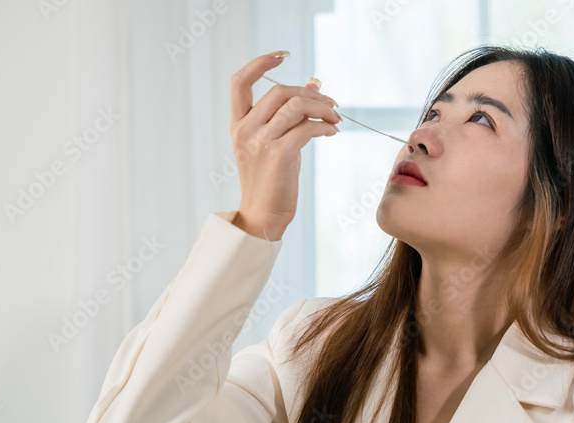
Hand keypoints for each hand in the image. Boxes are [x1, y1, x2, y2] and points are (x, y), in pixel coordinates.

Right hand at [229, 51, 340, 239]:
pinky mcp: (278, 154)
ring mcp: (260, 142)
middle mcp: (245, 129)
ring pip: (295, 105)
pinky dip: (324, 125)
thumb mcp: (274, 142)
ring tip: (335, 118)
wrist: (263, 216)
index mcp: (239, 124)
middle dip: (311, 93)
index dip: (260, 63)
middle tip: (331, 104)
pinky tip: (332, 131)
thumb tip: (314, 85)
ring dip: (322, 108)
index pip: (240, 81)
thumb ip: (288, 115)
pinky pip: (306, 128)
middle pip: (279, 91)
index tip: (283, 55)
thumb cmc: (270, 181)